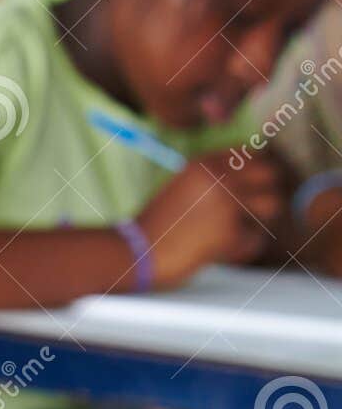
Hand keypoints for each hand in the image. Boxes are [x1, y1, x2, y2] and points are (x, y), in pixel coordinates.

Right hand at [137, 151, 284, 287]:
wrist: (135, 251)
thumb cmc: (155, 226)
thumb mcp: (180, 188)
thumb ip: (210, 180)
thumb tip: (246, 180)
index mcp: (205, 164)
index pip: (249, 155)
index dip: (252, 173)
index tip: (244, 190)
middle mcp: (220, 178)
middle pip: (270, 174)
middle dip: (264, 192)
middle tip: (252, 211)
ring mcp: (227, 205)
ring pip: (272, 205)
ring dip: (259, 220)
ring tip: (239, 232)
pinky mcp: (230, 233)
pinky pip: (255, 240)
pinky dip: (242, 250)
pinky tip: (221, 254)